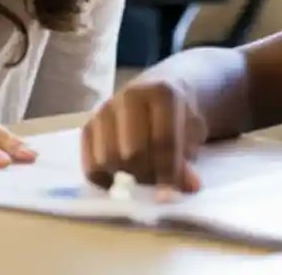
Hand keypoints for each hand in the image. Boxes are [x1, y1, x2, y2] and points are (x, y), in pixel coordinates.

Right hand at [81, 78, 208, 192]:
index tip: (173, 193)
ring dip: (126, 176)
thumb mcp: (192, 133)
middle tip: (158, 181)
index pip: (163, 140)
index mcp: (161, 92)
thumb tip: (188, 188)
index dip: (169, 171)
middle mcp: (130, 96)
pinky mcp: (89, 124)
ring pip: (109, 158)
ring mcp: (106, 110)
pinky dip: (103, 178)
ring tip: (141, 175)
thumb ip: (188, 159)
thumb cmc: (178, 115)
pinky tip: (118, 180)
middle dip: (148, 175)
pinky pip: (90, 162)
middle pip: (133, 152)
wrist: (158, 88)